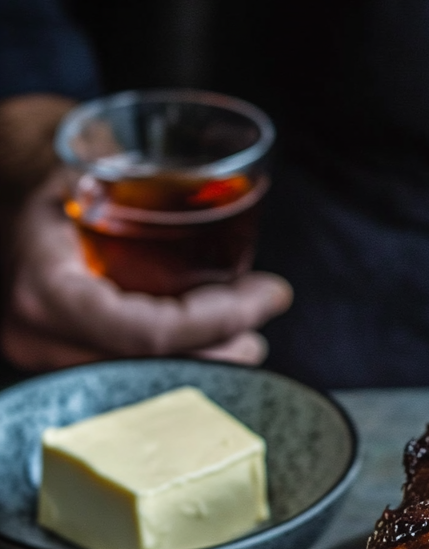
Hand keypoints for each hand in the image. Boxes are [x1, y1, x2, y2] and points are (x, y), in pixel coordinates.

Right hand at [1, 166, 291, 370]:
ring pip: (141, 382)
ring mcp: (43, 355)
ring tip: (244, 336)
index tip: (270, 296)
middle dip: (219, 353)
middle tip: (261, 325)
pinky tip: (209, 345)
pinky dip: (173, 361)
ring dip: (202, 364)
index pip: (148, 333)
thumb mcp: (93, 166)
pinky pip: (124, 372)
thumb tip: (235, 197)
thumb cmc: (43, 167)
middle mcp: (38, 336)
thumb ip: (151, 190)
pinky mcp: (55, 358)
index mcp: (46, 290)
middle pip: (151, 370)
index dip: (219, 321)